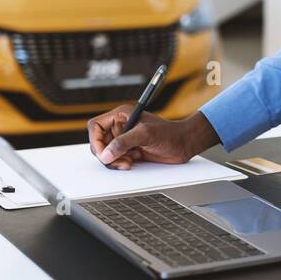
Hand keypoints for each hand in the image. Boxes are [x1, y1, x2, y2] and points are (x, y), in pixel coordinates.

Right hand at [87, 107, 218, 168]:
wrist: (184, 144)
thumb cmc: (169, 133)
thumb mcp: (145, 134)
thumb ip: (124, 143)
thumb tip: (106, 154)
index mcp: (121, 116)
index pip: (95, 126)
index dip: (96, 140)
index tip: (103, 153)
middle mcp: (120, 126)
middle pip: (99, 142)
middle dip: (106, 154)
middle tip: (119, 160)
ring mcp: (125, 139)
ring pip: (107, 153)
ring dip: (114, 160)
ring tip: (128, 162)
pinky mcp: (130, 150)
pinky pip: (116, 159)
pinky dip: (121, 164)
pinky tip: (133, 162)